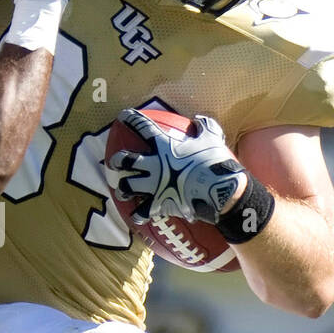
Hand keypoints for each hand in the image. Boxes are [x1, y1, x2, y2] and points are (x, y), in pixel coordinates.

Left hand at [107, 110, 247, 224]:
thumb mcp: (212, 138)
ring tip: (123, 190)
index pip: (143, 127)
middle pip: (125, 160)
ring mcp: (154, 185)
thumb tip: (199, 119)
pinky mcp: (158, 204)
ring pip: (128, 186)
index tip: (122, 116)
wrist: (218, 191)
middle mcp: (154, 164)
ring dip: (124, 188)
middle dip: (117, 160)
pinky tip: (137, 216)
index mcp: (164, 146)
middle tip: (114, 162)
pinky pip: (142, 212)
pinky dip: (139, 214)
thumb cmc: (215, 162)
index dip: (131, 119)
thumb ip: (204, 126)